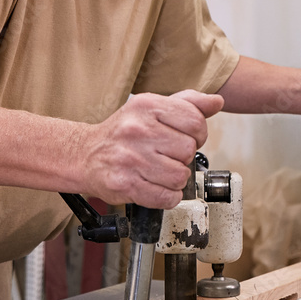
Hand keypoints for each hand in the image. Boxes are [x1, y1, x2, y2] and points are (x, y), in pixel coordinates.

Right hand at [82, 90, 223, 208]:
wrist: (84, 154)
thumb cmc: (122, 132)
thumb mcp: (152, 108)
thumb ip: (187, 103)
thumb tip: (216, 102)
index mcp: (147, 106)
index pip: (195, 122)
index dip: (197, 134)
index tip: (184, 137)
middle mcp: (137, 130)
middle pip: (188, 150)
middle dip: (183, 157)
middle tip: (166, 155)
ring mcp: (130, 158)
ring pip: (180, 176)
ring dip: (175, 179)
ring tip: (159, 171)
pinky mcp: (125, 185)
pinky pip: (166, 197)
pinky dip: (167, 197)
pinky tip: (155, 186)